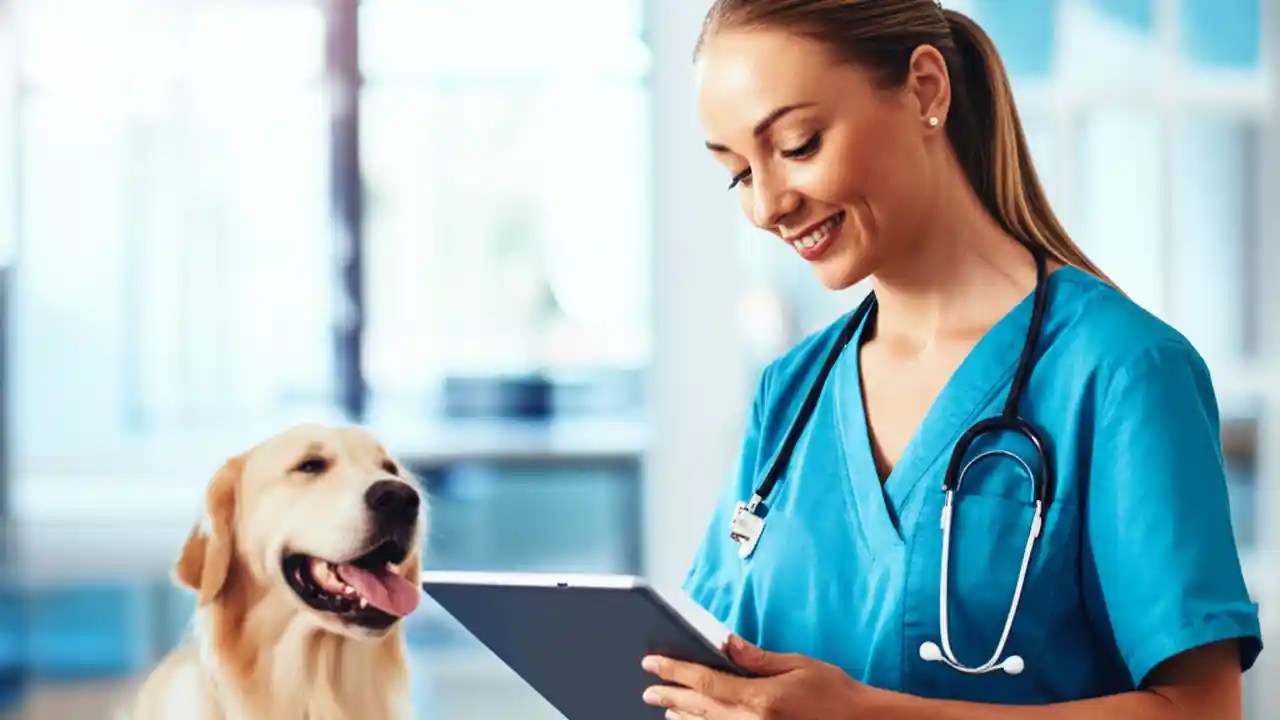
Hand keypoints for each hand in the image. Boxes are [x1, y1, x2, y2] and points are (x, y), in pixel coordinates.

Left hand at [640, 634, 869, 718]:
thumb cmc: (835, 693)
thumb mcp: (798, 665)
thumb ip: (757, 658)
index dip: (675, 671)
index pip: (705, 682)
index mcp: (759, 699)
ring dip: (684, 718)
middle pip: (699, 709)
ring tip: (666, 709)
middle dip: (671, 697)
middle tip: (648, 689)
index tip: (652, 664)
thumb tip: (726, 643)